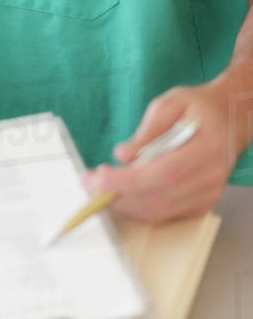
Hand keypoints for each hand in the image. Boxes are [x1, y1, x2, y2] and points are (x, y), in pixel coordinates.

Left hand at [81, 83, 238, 223]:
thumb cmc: (199, 107)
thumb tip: (122, 155)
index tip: (97, 177)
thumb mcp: (171, 103)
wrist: (230, 119)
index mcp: (207, 148)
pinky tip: (122, 192)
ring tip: (99, 186)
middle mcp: (210, 177)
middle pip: (157, 198)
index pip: (163, 173)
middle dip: (116, 194)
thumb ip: (147, 130)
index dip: (127, 180)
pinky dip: (138, 208)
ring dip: (122, 204)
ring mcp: (208, 195)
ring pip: (158, 212)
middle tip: (88, 182)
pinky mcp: (201, 205)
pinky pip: (164, 215)